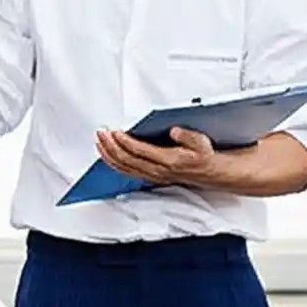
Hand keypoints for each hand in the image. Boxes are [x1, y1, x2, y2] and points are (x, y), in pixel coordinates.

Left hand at [95, 126, 220, 186]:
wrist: (208, 172)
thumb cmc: (202, 155)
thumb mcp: (201, 142)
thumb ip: (188, 136)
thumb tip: (174, 131)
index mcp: (168, 160)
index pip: (140, 151)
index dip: (125, 141)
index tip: (115, 131)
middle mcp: (157, 170)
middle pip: (127, 160)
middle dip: (111, 145)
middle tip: (101, 132)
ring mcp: (151, 175)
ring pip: (123, 167)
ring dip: (108, 154)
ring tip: (99, 140)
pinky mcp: (148, 176)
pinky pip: (125, 171)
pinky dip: (113, 162)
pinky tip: (106, 153)